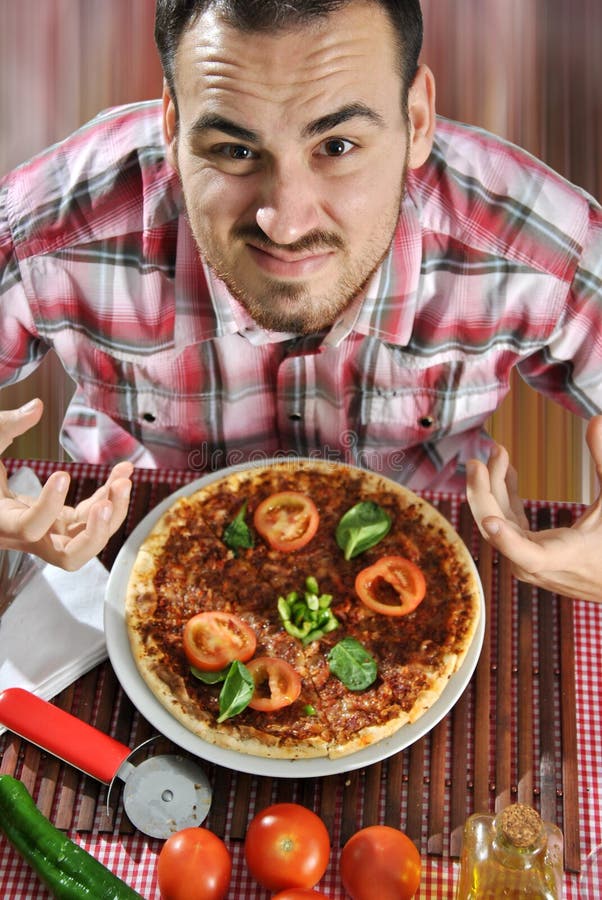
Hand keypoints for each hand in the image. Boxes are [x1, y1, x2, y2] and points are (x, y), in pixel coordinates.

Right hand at [0, 398, 132, 569]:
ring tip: (124, 479)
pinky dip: (109, 496)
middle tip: (106, 504)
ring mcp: (50, 532)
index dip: (48, 506)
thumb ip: (7, 426)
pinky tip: (123, 471)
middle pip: (69, 557)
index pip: (29, 528)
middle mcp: (29, 537)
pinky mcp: (64, 523)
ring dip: (112, 513)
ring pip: (88, 539)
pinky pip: (91, 516)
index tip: (62, 474)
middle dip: (95, 533)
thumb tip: (36, 407)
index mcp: (3, 522)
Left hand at [466, 416, 601, 601]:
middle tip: (478, 460)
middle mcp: (536, 565)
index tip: (490, 522)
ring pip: (498, 522)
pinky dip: (506, 497)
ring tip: (497, 453)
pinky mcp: (526, 554)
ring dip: (495, 487)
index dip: (508, 540)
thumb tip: (598, 420)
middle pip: (497, 529)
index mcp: (561, 557)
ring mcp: (527, 561)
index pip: (529, 555)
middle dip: (485, 490)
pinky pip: (508, 523)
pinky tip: (507, 472)